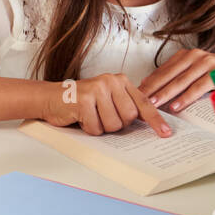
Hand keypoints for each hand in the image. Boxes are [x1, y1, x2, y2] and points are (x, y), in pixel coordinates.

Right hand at [41, 73, 171, 136]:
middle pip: (129, 118)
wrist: (49, 98)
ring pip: (113, 125)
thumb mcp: (106, 99)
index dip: (155, 120)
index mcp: (120, 81)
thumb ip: (125, 105)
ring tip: (89, 117)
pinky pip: (96, 127)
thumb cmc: (79, 102)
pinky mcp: (84, 100)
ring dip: (100, 128)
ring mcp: (97, 89)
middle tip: (101, 117)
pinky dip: (88, 129)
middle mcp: (111, 81)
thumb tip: (147, 122)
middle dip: (116, 125)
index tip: (165, 133)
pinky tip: (80, 118)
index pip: (143, 103)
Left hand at [138, 48, 214, 113]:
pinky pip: (198, 86)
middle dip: (151, 89)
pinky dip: (186, 97)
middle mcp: (194, 56)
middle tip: (137, 101)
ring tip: (152, 105)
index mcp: (185, 56)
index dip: (148, 83)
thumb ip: (178, 77)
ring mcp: (206, 63)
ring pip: (180, 81)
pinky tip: (176, 106)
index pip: (162, 71)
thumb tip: (152, 88)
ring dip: (165, 94)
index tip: (134, 95)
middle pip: (167, 75)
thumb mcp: (196, 74)